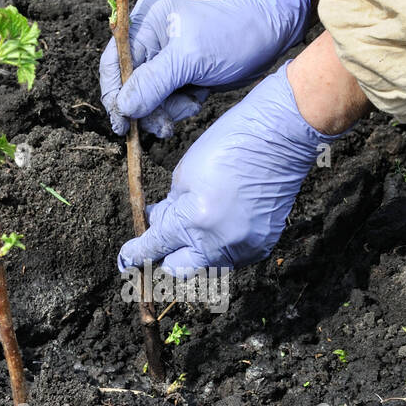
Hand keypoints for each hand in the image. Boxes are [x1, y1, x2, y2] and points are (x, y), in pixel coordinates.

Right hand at [99, 0, 310, 137]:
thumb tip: (123, 106)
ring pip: (148, 98)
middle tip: (164, 127)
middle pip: (130, 85)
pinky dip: (180, 107)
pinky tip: (197, 99)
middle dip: (148, 108)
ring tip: (191, 105)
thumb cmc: (232, 36)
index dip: (114, 95)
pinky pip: (166, 101)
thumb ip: (153, 82)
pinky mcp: (178, 74)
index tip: (122, 125)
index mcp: (144, 21)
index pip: (114, 63)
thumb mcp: (190, 58)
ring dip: (167, 110)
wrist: (268, 36)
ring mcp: (163, 58)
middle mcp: (149, 38)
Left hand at [117, 65, 335, 273]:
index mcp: (195, 221)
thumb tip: (157, 227)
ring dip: (194, 250)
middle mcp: (221, 243)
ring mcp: (245, 247)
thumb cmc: (230, 145)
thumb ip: (169, 208)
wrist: (279, 137)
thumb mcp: (185, 174)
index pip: (156, 247)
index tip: (127, 259)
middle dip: (166, 257)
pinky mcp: (263, 245)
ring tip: (194, 222)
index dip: (137, 254)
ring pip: (208, 264)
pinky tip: (219, 221)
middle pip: (181, 269)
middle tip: (161, 239)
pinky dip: (220, 244)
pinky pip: (232, 256)